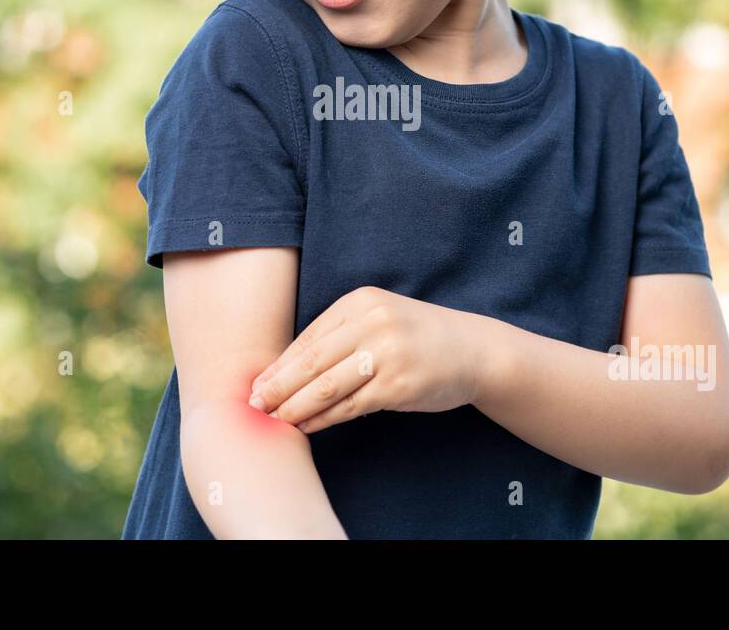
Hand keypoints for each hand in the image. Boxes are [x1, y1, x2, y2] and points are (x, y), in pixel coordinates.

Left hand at [247, 286, 485, 434]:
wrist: (474, 351)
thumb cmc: (418, 339)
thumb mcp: (380, 320)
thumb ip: (341, 336)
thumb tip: (287, 370)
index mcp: (362, 302)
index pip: (310, 337)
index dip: (280, 364)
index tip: (257, 383)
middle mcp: (373, 323)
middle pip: (312, 361)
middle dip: (278, 386)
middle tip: (254, 405)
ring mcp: (387, 354)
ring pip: (327, 386)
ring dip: (295, 406)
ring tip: (275, 420)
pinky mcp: (399, 385)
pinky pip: (351, 406)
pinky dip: (324, 418)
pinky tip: (308, 426)